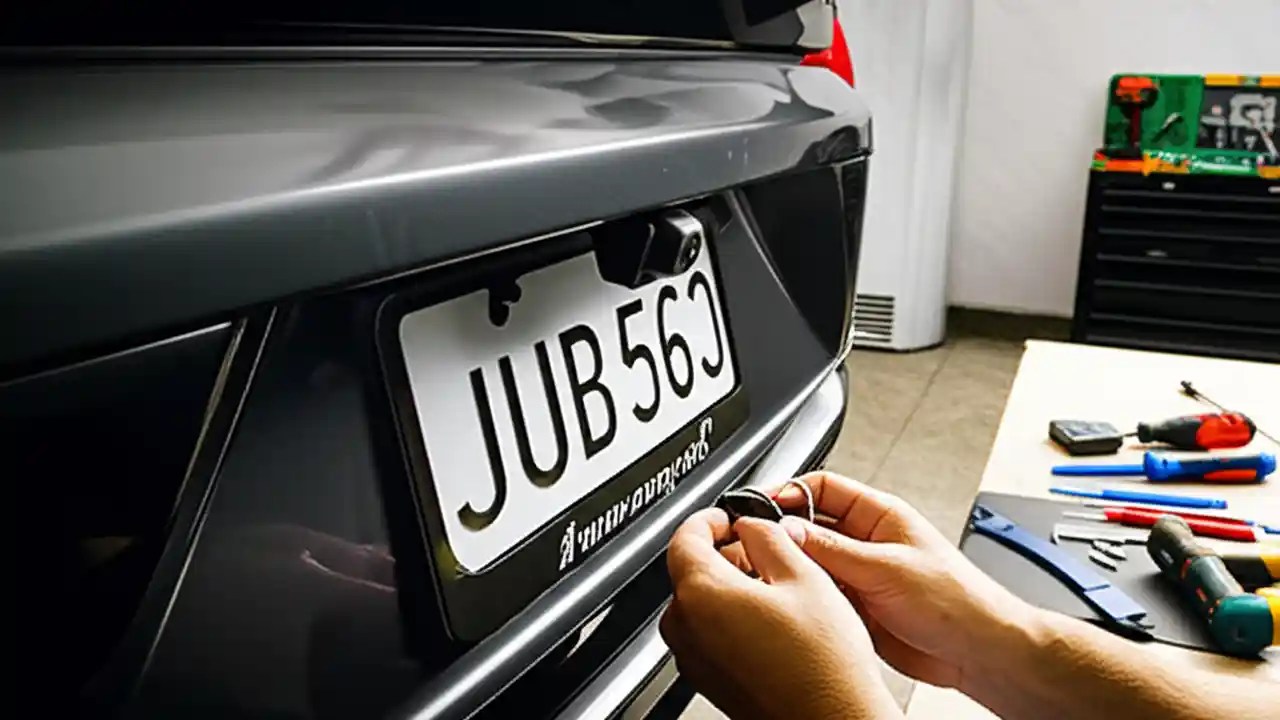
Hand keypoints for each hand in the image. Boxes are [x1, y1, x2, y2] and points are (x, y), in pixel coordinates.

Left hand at [662, 509, 900, 719]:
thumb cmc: (822, 665)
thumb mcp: (803, 576)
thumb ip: (767, 536)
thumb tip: (751, 524)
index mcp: (701, 594)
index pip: (684, 536)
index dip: (710, 517)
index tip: (729, 516)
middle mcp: (686, 629)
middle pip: (690, 571)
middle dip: (722, 553)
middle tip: (759, 548)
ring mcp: (694, 659)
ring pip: (699, 604)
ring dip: (727, 587)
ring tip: (773, 586)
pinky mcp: (709, 680)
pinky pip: (708, 635)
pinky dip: (730, 618)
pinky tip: (771, 620)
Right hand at [771, 472, 1036, 690]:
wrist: (977, 652)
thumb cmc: (956, 601)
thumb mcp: (887, 568)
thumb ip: (833, 550)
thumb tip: (787, 528)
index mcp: (879, 515)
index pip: (822, 488)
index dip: (788, 492)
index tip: (759, 506)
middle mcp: (866, 540)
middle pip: (809, 524)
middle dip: (783, 532)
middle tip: (754, 543)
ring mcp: (859, 573)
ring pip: (809, 561)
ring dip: (792, 567)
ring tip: (772, 574)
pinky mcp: (855, 605)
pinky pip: (818, 593)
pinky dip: (803, 596)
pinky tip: (793, 600)